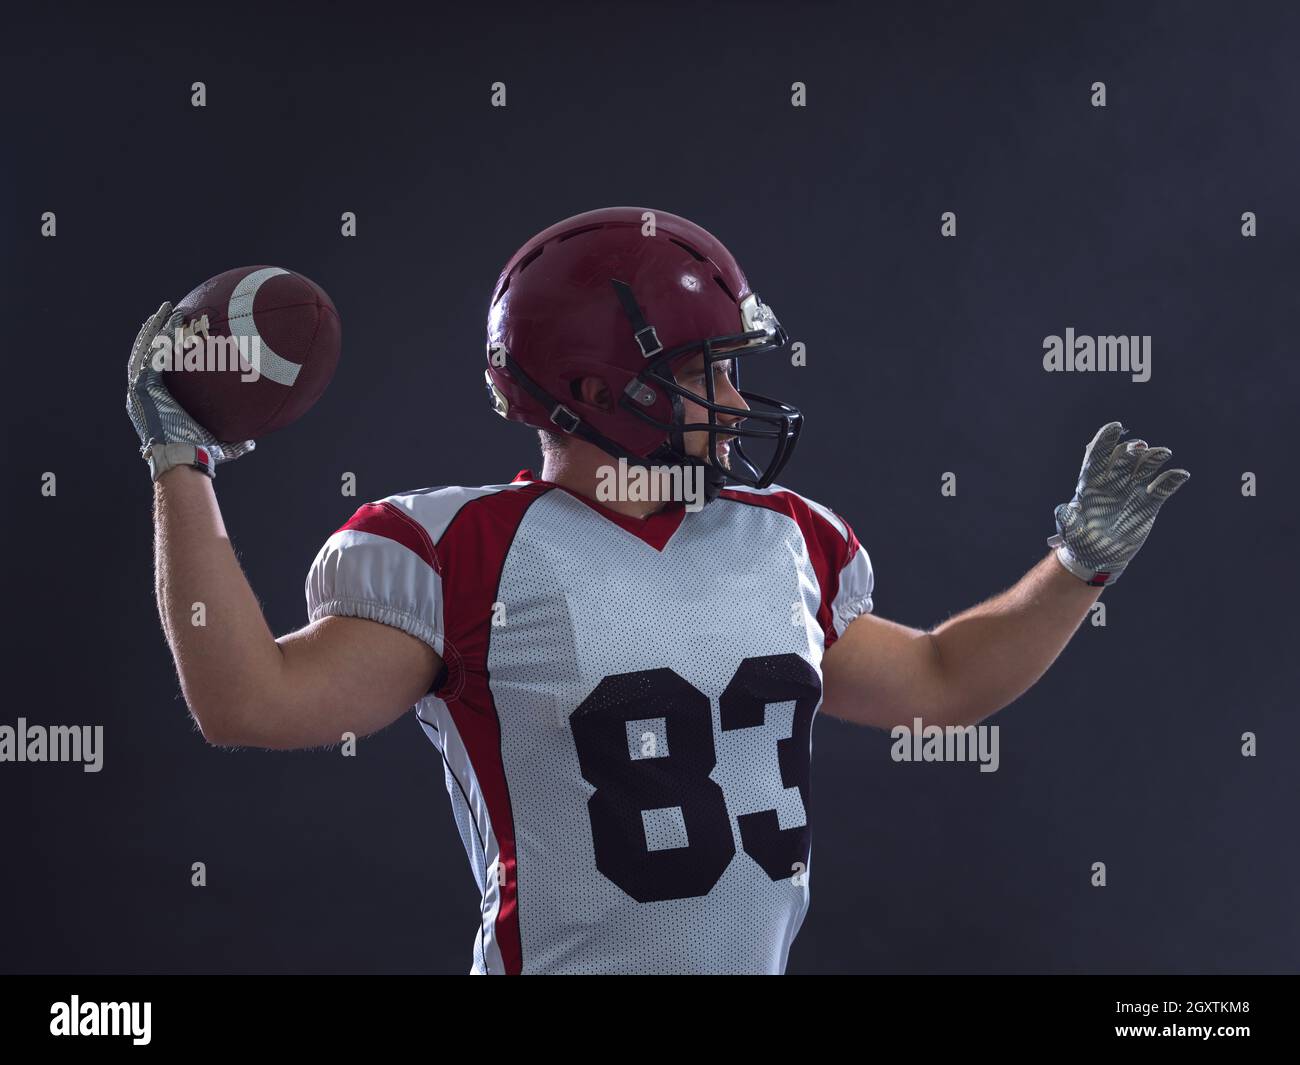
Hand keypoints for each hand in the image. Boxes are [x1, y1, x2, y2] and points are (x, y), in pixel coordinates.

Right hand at [126, 301, 254, 480]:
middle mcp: (144, 395)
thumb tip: (252, 442)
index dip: (161, 353)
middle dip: (154, 333)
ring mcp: (141, 390)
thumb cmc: (200, 457)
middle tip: (164, 314)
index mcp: (156, 404)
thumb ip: (234, 440)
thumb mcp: (217, 444)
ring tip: (164, 310)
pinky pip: (150, 355)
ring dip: (154, 328)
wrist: (184, 460)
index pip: (156, 371)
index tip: (172, 338)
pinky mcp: (143, 387)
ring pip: (145, 350)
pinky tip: (167, 321)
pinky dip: (157, 337)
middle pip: (147, 355)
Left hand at [1048, 421, 1188, 585]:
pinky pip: (1162, 487)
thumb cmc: (1080, 542)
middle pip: (1123, 458)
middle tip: (1138, 447)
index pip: (1098, 457)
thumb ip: (1068, 520)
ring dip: (1153, 458)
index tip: (1115, 427)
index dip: (1105, 440)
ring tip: (1163, 453)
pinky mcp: (1148, 503)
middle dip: (1131, 449)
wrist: (1099, 557)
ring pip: (1144, 467)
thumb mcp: (1071, 532)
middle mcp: (1113, 482)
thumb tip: (1064, 509)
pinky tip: (1180, 474)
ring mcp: (1132, 490)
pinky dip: (1171, 479)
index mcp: (1091, 484)